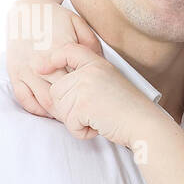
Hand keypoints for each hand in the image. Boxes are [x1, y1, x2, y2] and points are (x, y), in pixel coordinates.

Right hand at [6, 1, 102, 117]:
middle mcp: (39, 63)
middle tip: (87, 113)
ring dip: (58, 112)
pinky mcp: (14, 72)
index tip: (97, 101)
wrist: (27, 9)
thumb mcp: (79, 25)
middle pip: (60, 97)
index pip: (75, 82)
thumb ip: (91, 46)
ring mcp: (25, 69)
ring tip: (72, 114)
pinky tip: (50, 110)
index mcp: (57, 51)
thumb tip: (100, 66)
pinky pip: (24, 99)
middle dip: (74, 108)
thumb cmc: (57, 17)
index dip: (87, 95)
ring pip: (43, 102)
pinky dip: (38, 109)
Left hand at [32, 43, 164, 147]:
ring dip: (76, 121)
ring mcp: (85, 87)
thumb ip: (88, 79)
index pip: (68, 51)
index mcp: (98, 64)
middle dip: (69, 108)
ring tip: (99, 118)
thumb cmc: (130, 109)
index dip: (52, 58)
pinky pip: (69, 123)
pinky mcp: (82, 105)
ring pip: (60, 108)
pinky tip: (100, 126)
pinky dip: (83, 132)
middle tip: (93, 112)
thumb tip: (56, 86)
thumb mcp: (110, 83)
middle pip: (56, 90)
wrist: (145, 124)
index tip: (39, 67)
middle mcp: (89, 71)